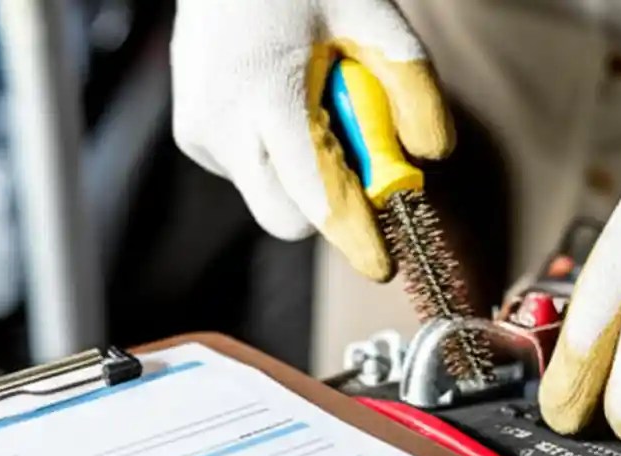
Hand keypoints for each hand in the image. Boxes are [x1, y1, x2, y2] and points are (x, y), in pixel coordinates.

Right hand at [170, 0, 453, 281]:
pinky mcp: (190, 137)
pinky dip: (276, 158)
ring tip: (311, 105)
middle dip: (328, 206)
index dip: (355, 239)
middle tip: (357, 152)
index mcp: (266, 93)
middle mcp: (221, 124)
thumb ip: (414, 88)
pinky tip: (280, 101)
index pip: (317, 199)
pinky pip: (248, 176)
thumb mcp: (374, 16)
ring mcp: (199, 134)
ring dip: (303, 176)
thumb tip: (430, 156)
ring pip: (269, 200)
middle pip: (287, 221)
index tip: (382, 265)